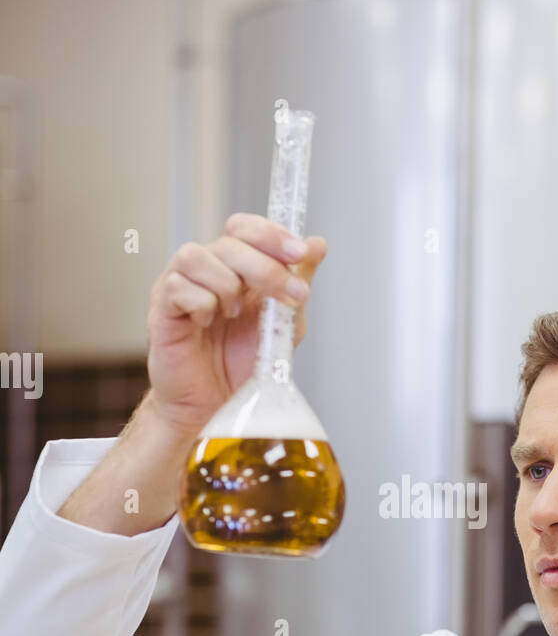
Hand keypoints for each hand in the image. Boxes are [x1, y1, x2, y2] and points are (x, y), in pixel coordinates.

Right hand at [145, 212, 327, 437]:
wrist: (216, 406)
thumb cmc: (241, 366)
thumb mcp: (283, 324)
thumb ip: (296, 284)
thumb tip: (317, 245)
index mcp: (234, 268)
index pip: (246, 228)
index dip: (272, 234)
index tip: (299, 254)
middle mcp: (206, 270)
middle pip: (230, 240)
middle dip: (266, 266)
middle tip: (289, 296)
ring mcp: (179, 286)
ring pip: (197, 256)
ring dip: (227, 286)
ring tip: (233, 316)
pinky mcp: (161, 309)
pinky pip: (178, 287)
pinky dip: (202, 305)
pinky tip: (206, 325)